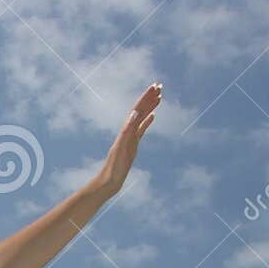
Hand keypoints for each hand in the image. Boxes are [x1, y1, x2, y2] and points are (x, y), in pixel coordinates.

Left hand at [96, 81, 161, 196]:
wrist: (108, 182)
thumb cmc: (114, 168)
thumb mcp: (121, 148)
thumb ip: (127, 131)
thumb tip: (135, 113)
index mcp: (126, 130)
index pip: (137, 110)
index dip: (145, 98)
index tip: (155, 86)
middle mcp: (127, 132)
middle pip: (140, 111)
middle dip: (149, 98)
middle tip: (160, 85)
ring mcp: (130, 138)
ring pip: (142, 118)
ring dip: (150, 106)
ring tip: (159, 96)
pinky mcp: (132, 145)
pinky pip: (141, 130)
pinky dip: (147, 122)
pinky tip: (153, 116)